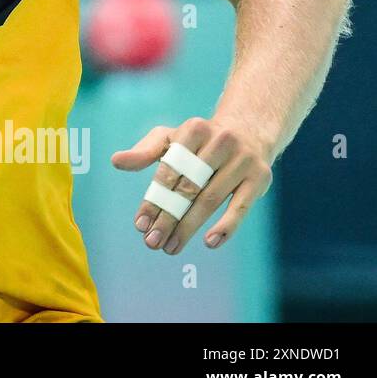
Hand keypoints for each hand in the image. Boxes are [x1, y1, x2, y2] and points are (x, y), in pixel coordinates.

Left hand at [111, 116, 273, 255]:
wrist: (248, 130)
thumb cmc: (200, 140)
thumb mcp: (171, 138)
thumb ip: (145, 151)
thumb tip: (116, 161)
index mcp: (194, 129)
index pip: (169, 171)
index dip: (153, 200)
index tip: (140, 225)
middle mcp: (220, 142)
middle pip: (188, 188)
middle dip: (168, 218)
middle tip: (152, 242)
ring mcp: (242, 160)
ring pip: (211, 200)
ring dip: (189, 228)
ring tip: (171, 247)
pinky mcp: (260, 177)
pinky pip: (241, 206)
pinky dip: (226, 226)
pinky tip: (209, 242)